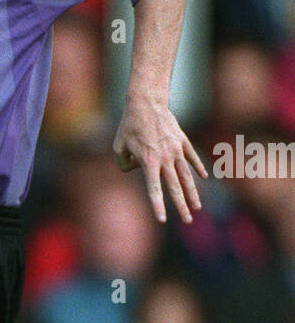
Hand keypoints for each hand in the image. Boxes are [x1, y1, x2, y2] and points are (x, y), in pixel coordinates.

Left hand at [113, 97, 207, 223]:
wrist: (147, 102)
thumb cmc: (129, 125)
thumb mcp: (118, 147)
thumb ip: (125, 165)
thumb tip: (137, 169)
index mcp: (149, 162)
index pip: (154, 189)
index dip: (158, 205)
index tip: (162, 220)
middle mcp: (165, 158)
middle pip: (175, 187)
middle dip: (181, 206)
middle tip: (188, 221)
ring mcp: (176, 150)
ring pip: (187, 175)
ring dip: (192, 193)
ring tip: (197, 207)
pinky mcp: (182, 141)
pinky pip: (191, 158)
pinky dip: (197, 168)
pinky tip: (203, 178)